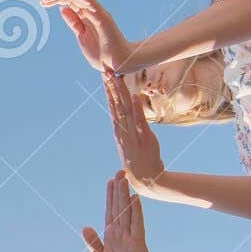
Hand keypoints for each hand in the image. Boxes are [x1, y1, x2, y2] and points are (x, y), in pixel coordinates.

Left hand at [40, 0, 130, 73]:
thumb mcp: (82, 36)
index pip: (70, 3)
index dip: (56, 0)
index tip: (42, 2)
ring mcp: (98, 12)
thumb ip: (74, 22)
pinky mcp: (102, 15)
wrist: (117, 64)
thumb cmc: (102, 53)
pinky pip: (89, 1)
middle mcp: (92, 12)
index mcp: (87, 17)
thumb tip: (62, 9)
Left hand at [84, 172, 158, 251]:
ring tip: (124, 179)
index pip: (110, 210)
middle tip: (119, 171)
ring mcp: (130, 236)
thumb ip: (93, 242)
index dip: (110, 195)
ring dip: (124, 195)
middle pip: (118, 206)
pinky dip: (135, 212)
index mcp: (112, 234)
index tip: (110, 180)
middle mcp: (121, 231)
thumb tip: (85, 227)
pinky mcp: (137, 243)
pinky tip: (134, 199)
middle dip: (118, 189)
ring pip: (126, 211)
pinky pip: (136, 225)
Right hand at [104, 72, 165, 192]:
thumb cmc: (139, 160)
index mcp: (119, 131)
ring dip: (120, 93)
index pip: (112, 107)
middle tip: (106, 71)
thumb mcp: (130, 142)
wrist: (146, 180)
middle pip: (115, 105)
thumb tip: (128, 115)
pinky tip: (133, 96)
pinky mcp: (144, 138)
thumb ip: (128, 128)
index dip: (108, 91)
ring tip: (116, 78)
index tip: (104, 77)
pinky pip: (139, 121)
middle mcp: (122, 131)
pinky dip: (136, 108)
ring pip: (124, 110)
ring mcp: (132, 134)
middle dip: (110, 88)